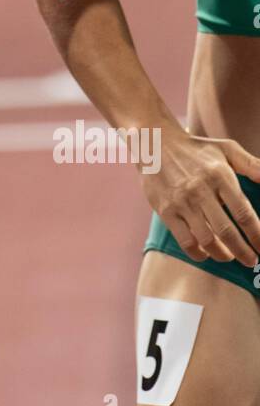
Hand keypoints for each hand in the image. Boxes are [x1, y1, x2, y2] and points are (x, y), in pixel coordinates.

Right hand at [141, 127, 259, 265]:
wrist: (155, 144)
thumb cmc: (196, 150)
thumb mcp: (227, 149)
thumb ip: (252, 165)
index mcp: (220, 175)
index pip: (243, 212)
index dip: (256, 234)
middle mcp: (200, 190)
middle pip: (226, 231)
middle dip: (243, 251)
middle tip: (251, 261)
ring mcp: (182, 202)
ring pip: (206, 240)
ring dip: (222, 254)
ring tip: (229, 256)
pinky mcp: (166, 211)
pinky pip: (185, 240)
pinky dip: (198, 253)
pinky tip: (205, 253)